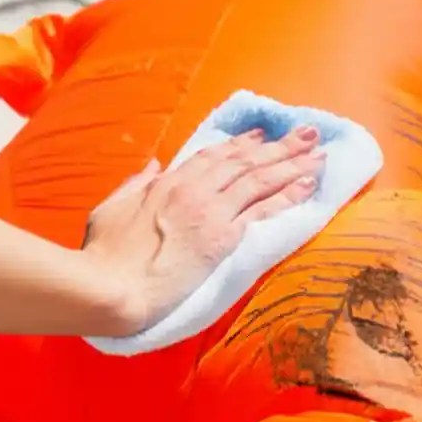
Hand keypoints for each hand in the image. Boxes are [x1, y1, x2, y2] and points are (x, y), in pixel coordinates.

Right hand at [81, 125, 324, 335]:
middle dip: (278, 146)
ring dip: (293, 164)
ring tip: (318, 152)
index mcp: (166, 184)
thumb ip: (134, 185)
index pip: (212, 157)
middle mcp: (193, 192)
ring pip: (260, 180)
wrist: (112, 287)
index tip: (261, 136)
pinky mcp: (224, 239)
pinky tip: (309, 184)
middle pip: (244, 162)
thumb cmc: (103, 256)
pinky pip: (264, 212)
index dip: (240, 145)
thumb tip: (152, 166)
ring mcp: (211, 213)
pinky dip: (289, 195)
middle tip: (306, 133)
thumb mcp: (110, 209)